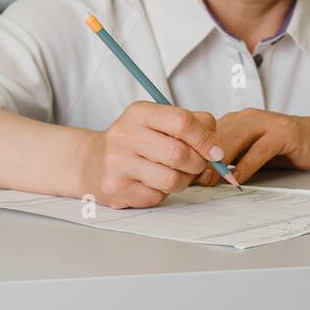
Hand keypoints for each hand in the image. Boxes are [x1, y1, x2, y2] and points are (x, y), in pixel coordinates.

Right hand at [78, 103, 221, 207]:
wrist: (92, 162)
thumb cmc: (137, 141)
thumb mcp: (159, 121)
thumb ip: (193, 125)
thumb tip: (217, 148)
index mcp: (139, 113)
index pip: (182, 121)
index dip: (206, 139)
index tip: (216, 152)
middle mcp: (124, 135)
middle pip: (179, 153)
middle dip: (197, 164)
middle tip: (197, 165)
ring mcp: (117, 164)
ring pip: (171, 179)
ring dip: (183, 181)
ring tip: (175, 174)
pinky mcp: (116, 189)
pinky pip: (157, 196)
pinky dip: (163, 193)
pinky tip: (153, 183)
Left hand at [196, 108, 309, 185]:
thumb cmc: (283, 147)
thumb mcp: (250, 151)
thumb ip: (230, 159)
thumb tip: (200, 176)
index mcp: (236, 120)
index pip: (207, 134)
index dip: (194, 152)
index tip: (184, 172)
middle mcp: (248, 117)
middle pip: (218, 136)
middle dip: (202, 159)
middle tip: (191, 179)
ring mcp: (266, 123)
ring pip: (236, 140)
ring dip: (220, 162)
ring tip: (209, 180)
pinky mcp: (283, 132)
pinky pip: (259, 150)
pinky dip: (247, 165)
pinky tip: (238, 179)